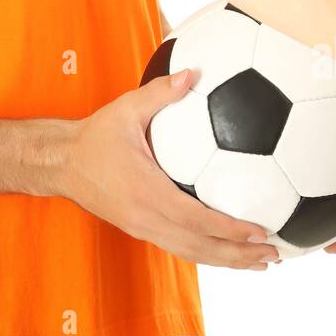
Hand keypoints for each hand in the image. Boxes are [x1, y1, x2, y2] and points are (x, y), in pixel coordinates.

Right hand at [59, 69, 281, 270]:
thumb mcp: (126, 109)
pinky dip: (208, 253)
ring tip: (261, 262)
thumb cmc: (95, 136)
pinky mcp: (140, 230)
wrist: (61, 163)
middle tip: (275, 255)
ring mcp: (142, 228)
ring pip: (191, 253)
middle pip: (200, 248)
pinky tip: (228, 251)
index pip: (196, 220)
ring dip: (227, 261)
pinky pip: (180, 247)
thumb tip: (193, 73)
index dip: (230, 230)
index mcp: (147, 193)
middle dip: (239, 256)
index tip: (261, 232)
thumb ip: (161, 92)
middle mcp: (146, 218)